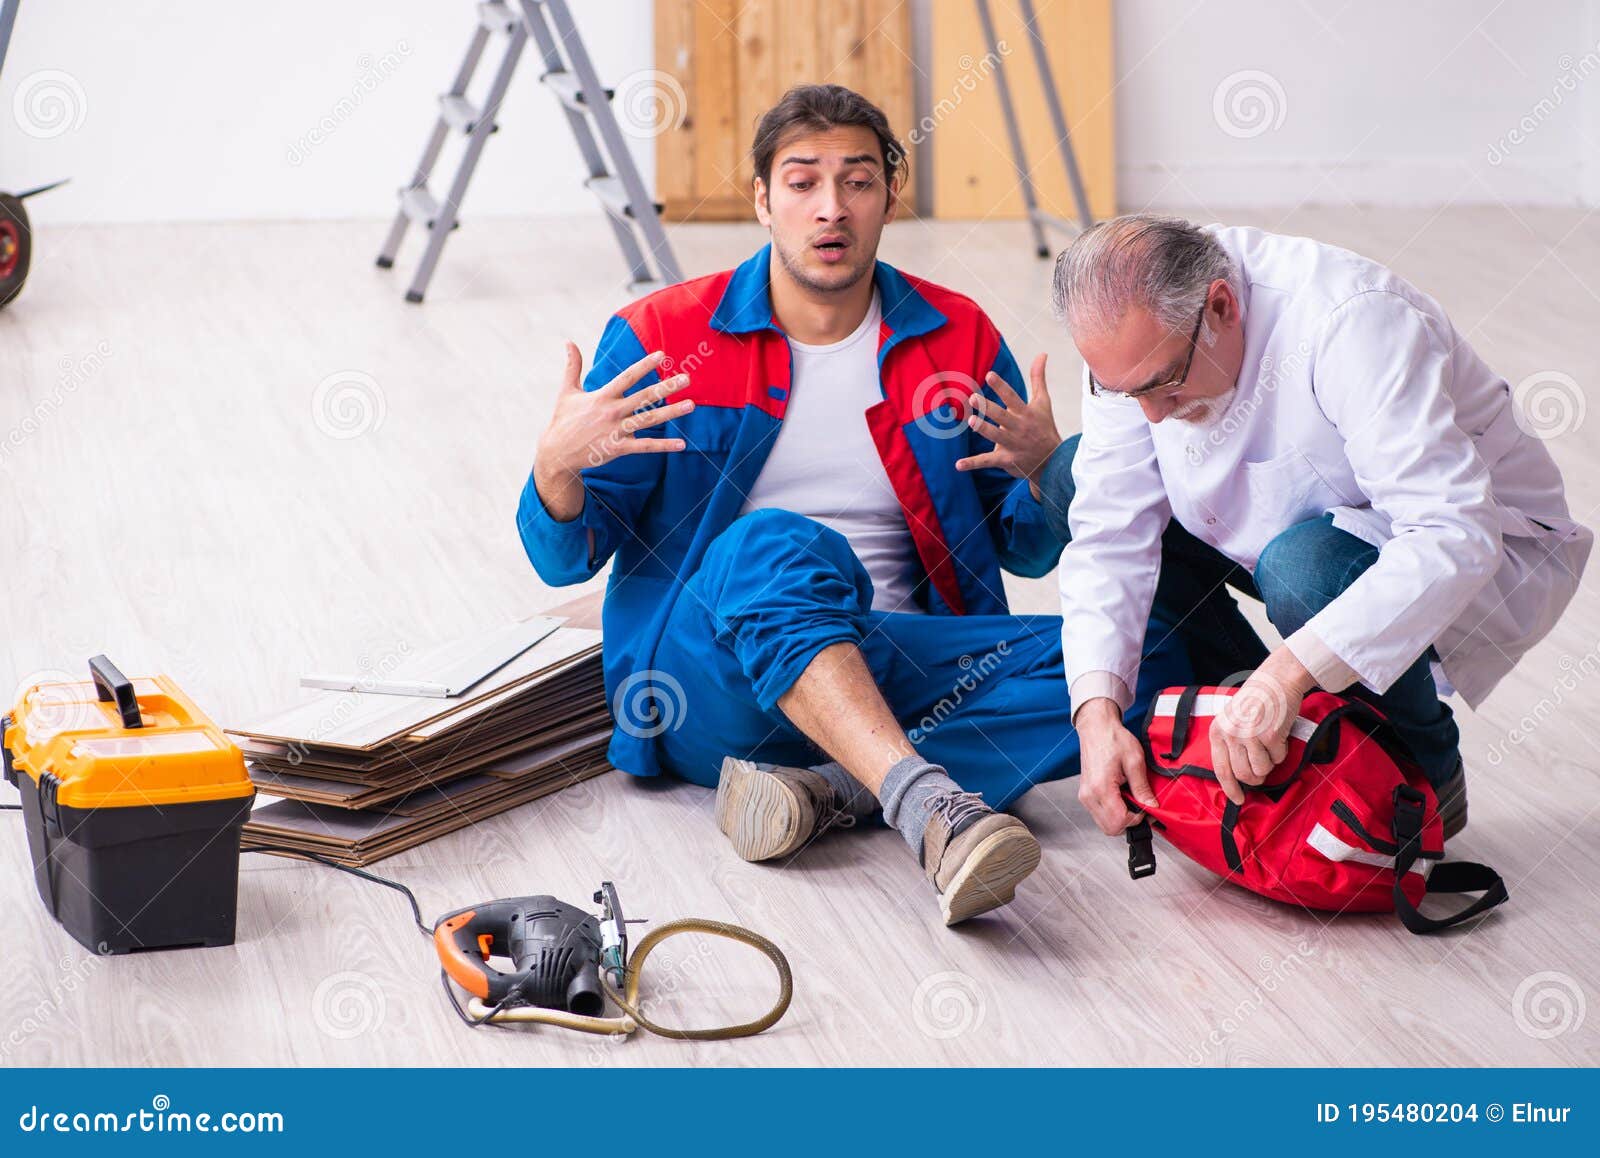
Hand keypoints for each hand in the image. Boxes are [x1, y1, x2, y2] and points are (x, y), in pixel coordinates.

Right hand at [533, 342, 693, 519]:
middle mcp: (612, 412)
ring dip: (671, 412)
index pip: (627, 377)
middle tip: (687, 378)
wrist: (556, 453)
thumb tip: (569, 342)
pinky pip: (645, 447)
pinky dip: (664, 446)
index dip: (644, 365)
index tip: (662, 355)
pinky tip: (682, 444)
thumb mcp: (567, 391)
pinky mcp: (618, 449)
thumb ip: (573, 366)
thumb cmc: (563, 420)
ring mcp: (616, 431)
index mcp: (602, 396)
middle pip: (644, 397)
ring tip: (691, 405)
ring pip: (649, 419)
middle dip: (666, 387)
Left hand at [955, 352, 1060, 492]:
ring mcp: (1013, 444)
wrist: (1052, 461)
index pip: (1012, 397)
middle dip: (989, 408)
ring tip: (972, 421)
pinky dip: (973, 463)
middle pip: (1003, 416)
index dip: (1001, 386)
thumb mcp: (1042, 402)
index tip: (989, 375)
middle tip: (973, 398)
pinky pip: (987, 461)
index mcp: (1026, 413)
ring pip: (996, 436)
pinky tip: (958, 464)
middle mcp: (1019, 428)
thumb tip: (1042, 353)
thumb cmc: (1044, 426)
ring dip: (984, 429)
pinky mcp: (1006, 460)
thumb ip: (1038, 378)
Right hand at [1075, 698, 1157, 834]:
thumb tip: (1151, 806)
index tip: (1146, 807)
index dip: (1137, 819)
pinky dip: (1113, 812)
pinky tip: (1121, 796)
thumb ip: (1142, 787)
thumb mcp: (1135, 761)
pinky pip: (1100, 814)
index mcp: (1101, 787)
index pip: (1119, 821)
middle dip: (1129, 822)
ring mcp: (1085, 796)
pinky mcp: (1085, 794)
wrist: (1096, 728)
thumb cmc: (1113, 739)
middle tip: (1140, 806)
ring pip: (1104, 824)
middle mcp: (1089, 795)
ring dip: (1120, 818)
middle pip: (1110, 828)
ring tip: (1130, 799)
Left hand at [1209, 650, 1314, 803]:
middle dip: (1256, 777)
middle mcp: (1230, 734)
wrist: (1276, 679)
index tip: (1238, 800)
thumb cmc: (1256, 700)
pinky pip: (1278, 759)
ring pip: (1261, 770)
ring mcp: (1249, 735)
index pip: (1220, 769)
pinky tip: (1278, 735)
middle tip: (1263, 766)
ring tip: (1270, 744)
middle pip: (1243, 775)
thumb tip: (1237, 776)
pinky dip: (1281, 751)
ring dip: (1269, 763)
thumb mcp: (1232, 719)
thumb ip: (1231, 744)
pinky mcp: (1269, 735)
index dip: (1230, 788)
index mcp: (1217, 731)